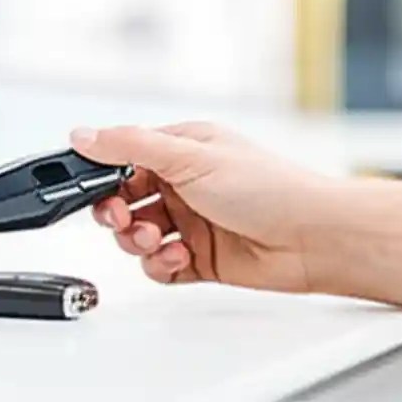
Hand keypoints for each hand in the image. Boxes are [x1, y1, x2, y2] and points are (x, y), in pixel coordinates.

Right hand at [71, 122, 333, 293]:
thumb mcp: (189, 157)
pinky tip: (179, 257)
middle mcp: (185, 185)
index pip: (124, 160)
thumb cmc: (271, 188)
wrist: (318, 238)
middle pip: (125, 202)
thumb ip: (130, 146)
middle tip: (124, 220)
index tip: (95, 191)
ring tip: (157, 239)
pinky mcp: (202, 257)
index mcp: (182, 150)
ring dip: (139, 241)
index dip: (104, 178)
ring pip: (139, 236)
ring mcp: (193, 222)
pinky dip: (161, 265)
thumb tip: (84, 135)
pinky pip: (161, 266)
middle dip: (118, 214)